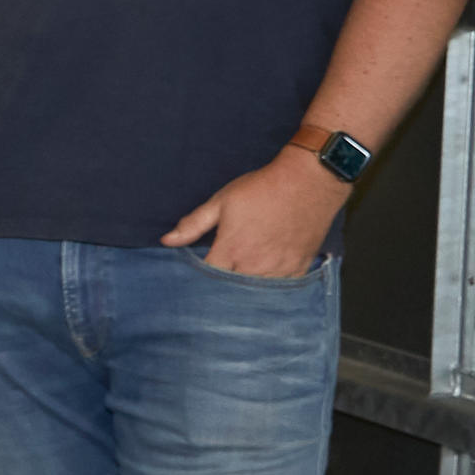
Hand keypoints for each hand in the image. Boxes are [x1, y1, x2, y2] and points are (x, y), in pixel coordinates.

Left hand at [166, 152, 341, 279]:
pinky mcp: (299, 267)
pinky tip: (264, 279)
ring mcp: (279, 269)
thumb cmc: (262, 189)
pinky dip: (271, 287)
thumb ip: (193, 224)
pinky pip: (281, 289)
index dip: (199, 279)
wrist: (308, 181)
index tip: (196, 276)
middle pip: (232, 290)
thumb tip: (167, 241)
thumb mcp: (221, 202)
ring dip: (246, 289)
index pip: (208, 278)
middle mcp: (255, 265)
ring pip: (256, 292)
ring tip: (239, 282)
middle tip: (217, 283)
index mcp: (231, 250)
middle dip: (221, 288)